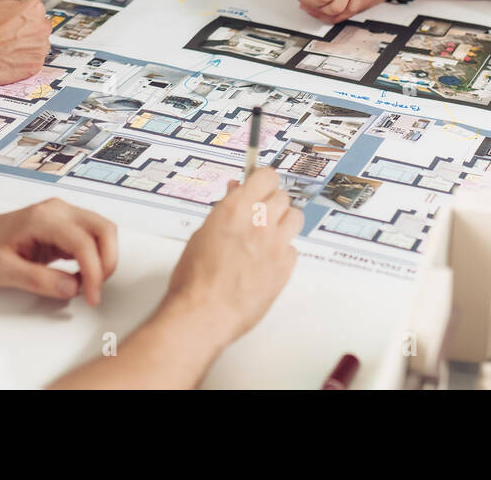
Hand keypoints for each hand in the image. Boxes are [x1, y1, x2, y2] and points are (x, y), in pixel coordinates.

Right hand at [0, 0, 51, 84]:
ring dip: (26, 45)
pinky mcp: (34, 67)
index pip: (34, 8)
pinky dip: (23, 61)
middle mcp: (42, 28)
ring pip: (36, 45)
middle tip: (8, 33)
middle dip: (26, 29)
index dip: (21, 12)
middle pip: (39, 27)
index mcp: (34, 9)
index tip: (15, 17)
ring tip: (6, 46)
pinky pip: (32, 62)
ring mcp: (39, 49)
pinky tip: (8, 57)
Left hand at [0, 198, 117, 304]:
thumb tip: (73, 288)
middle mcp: (58, 210)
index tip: (91, 296)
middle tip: (95, 290)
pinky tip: (82, 276)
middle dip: (108, 262)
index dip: (94, 272)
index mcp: (43, 218)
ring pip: (103, 232)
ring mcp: (64, 215)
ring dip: (104, 259)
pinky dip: (95, 257)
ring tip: (87, 285)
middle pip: (104, 229)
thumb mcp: (3, 271)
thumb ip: (39, 280)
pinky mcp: (65, 225)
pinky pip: (92, 238)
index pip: (83, 242)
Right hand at [158, 168, 299, 349]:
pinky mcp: (285, 268)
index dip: (263, 180)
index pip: (266, 176)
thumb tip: (235, 192)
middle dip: (271, 201)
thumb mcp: (202, 234)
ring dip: (283, 222)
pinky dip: (282, 251)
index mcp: (235, 209)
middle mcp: (259, 222)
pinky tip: (266, 260)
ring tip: (268, 234)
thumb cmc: (194, 279)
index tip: (259, 184)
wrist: (203, 314)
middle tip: (260, 213)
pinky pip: (293, 248)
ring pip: (296, 217)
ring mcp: (276, 245)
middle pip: (283, 196)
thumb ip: (224, 210)